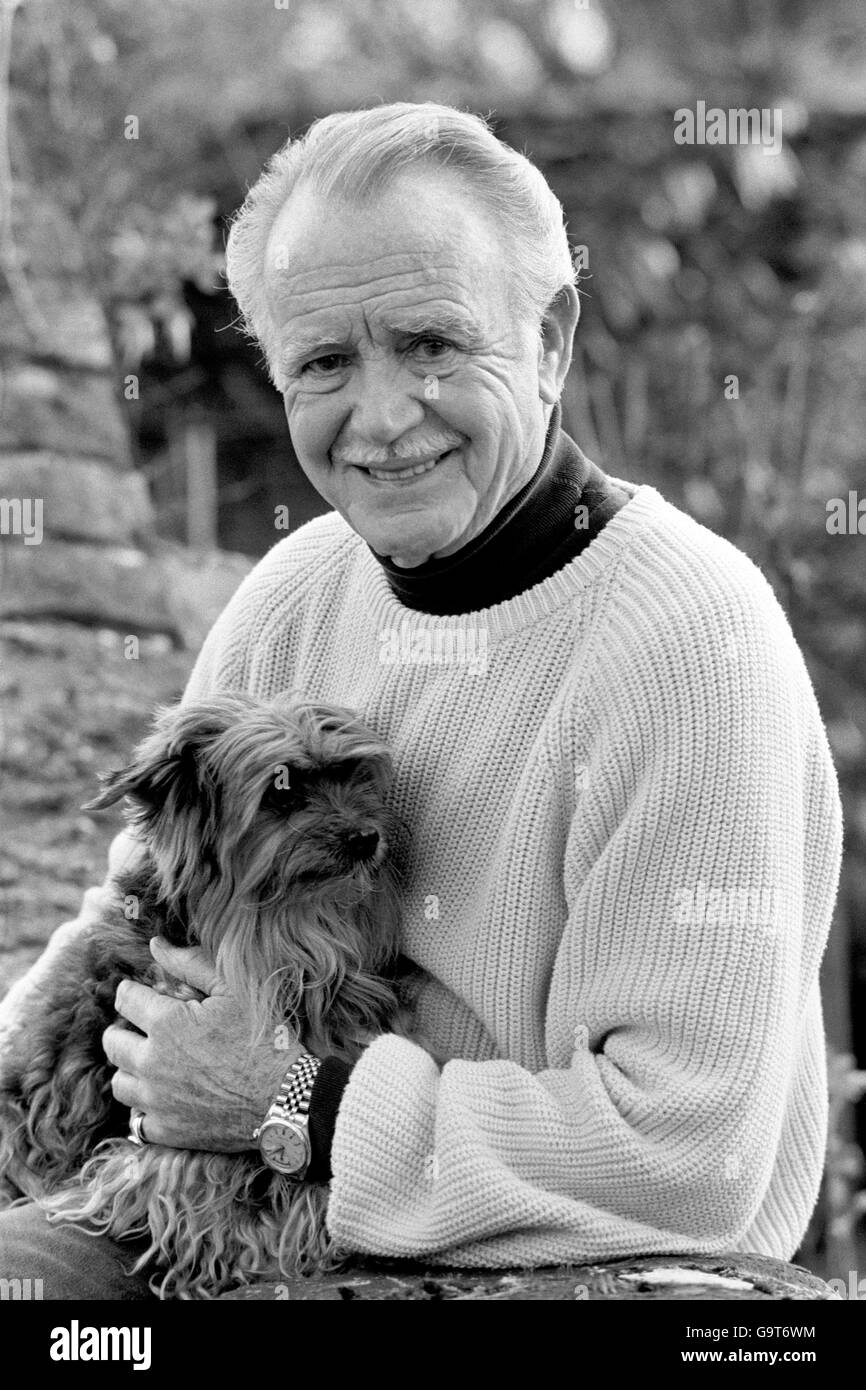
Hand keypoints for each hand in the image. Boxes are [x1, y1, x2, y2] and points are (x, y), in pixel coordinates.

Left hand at [102, 938, 301, 1151]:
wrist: (286, 1098)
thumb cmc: (265, 1038)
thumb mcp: (233, 990)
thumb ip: (190, 964)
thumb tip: (155, 945)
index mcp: (166, 1024)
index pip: (124, 999)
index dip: (134, 992)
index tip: (145, 995)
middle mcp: (152, 1063)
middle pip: (113, 1042)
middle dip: (125, 1029)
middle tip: (147, 1029)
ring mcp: (157, 1101)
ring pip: (119, 1082)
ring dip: (131, 1069)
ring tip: (153, 1063)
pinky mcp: (167, 1130)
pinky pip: (137, 1120)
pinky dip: (145, 1107)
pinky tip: (164, 1096)